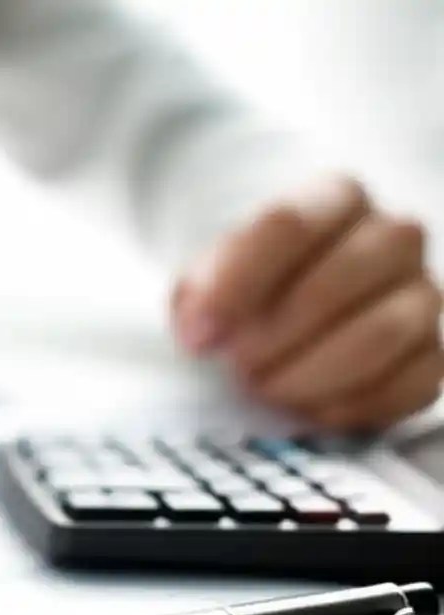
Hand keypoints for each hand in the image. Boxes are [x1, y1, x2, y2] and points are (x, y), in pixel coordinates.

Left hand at [172, 176, 442, 429]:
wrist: (288, 312)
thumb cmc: (249, 286)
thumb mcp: (210, 275)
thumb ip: (201, 293)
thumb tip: (201, 330)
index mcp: (335, 198)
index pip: (288, 226)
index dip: (238, 282)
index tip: (200, 332)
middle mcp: (392, 237)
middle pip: (343, 277)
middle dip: (279, 331)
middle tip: (237, 367)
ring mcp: (422, 294)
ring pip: (382, 332)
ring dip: (313, 371)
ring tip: (264, 388)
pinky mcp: (434, 355)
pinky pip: (407, 384)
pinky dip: (349, 404)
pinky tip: (306, 411)